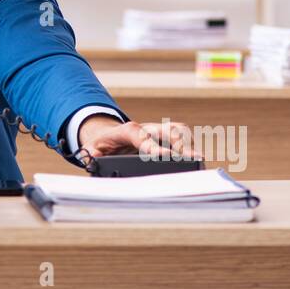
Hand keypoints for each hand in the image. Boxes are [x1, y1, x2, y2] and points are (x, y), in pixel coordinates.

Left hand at [76, 115, 203, 163]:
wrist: (108, 134)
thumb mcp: (92, 149)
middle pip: (166, 129)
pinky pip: (181, 135)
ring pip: (177, 130)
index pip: (142, 137)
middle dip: (181, 142)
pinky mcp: (164, 135)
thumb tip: (93, 160)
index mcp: (127, 131)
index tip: (165, 157)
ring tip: (198, 159)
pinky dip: (190, 144)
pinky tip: (195, 158)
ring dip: (188, 142)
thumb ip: (91, 155)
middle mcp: (145, 128)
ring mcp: (156, 130)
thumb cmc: (102, 144)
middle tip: (194, 157)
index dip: (154, 147)